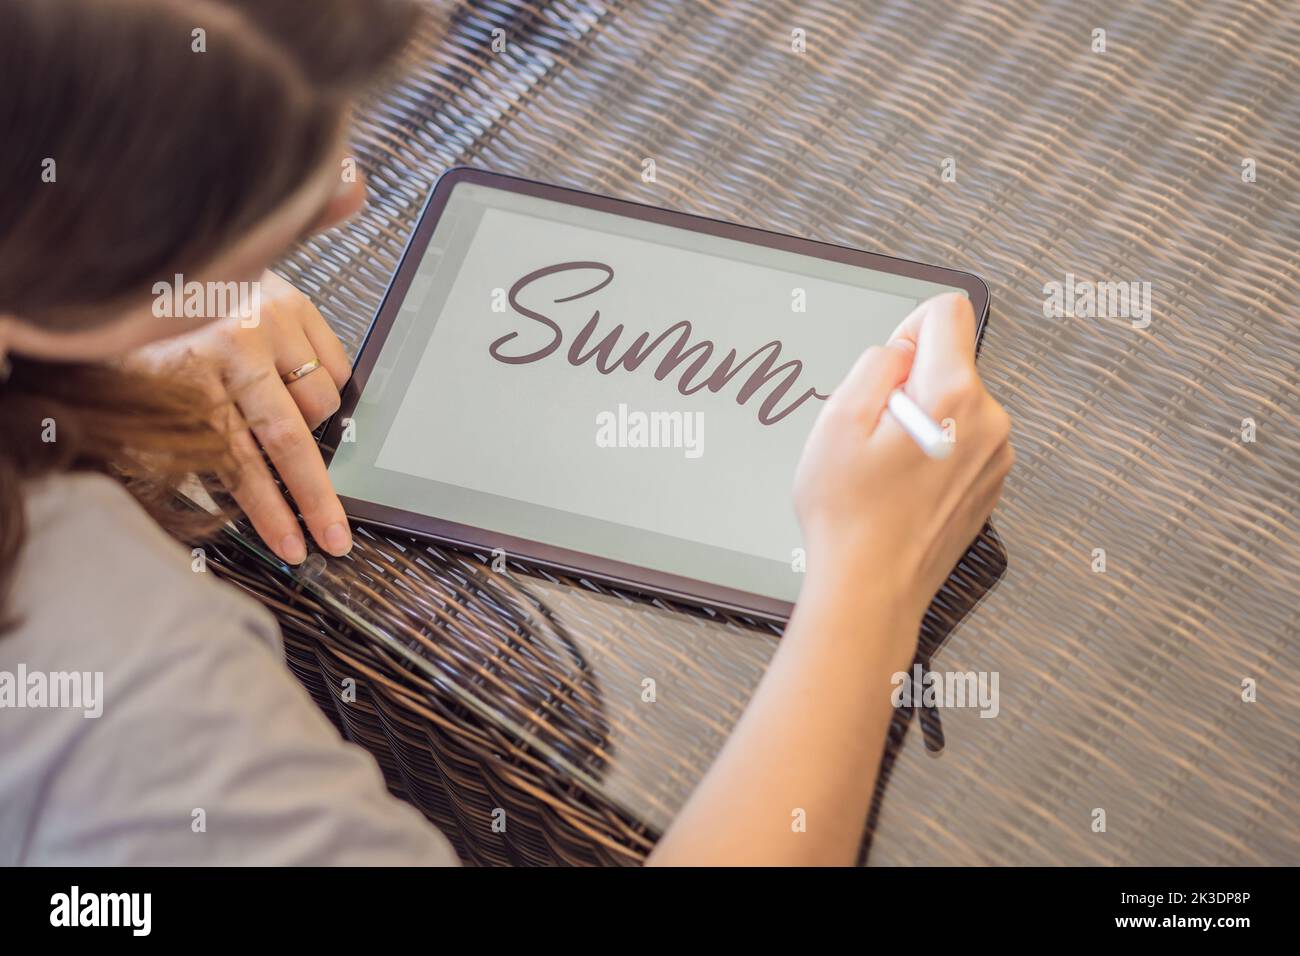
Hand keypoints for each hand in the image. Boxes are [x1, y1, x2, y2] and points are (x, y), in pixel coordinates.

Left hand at [132, 271, 352, 563]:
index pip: (240, 462)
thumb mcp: (145, 394)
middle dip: (317, 497)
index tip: (293, 547)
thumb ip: (187, 443)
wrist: (147, 259)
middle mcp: (235, 346)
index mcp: (191, 374)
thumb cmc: (141, 329)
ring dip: (312, 425)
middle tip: (335, 534)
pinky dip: (327, 386)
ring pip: (322, 401)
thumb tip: (235, 498)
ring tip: (287, 421)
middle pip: (291, 439)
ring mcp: (271, 321)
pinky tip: (301, 386)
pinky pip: (338, 365)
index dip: (271, 513)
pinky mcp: (296, 302)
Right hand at [793, 292, 1012, 656]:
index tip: (887, 365)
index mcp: (953, 397)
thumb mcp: (837, 419)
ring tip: (886, 468)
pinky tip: (902, 486)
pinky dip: (933, 450)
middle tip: (874, 435)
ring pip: (955, 403)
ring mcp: (996, 456)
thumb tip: (901, 352)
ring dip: (921, 420)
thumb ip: (876, 364)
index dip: (907, 327)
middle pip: (950, 362)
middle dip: (909, 384)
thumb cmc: (849, 517)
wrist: (871, 589)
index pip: (948, 312)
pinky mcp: (990, 483)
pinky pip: (963, 440)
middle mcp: (989, 422)